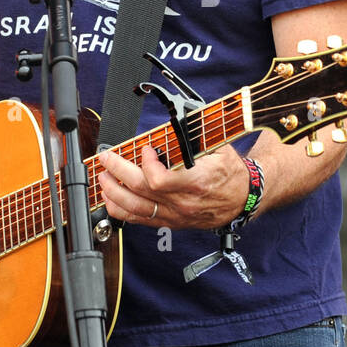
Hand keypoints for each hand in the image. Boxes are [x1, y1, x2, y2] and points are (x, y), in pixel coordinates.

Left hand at [96, 143, 250, 231]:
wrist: (244, 197)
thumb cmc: (230, 171)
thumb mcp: (217, 147)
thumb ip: (192, 137)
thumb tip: (171, 123)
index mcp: (196, 183)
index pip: (158, 180)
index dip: (145, 164)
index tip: (145, 149)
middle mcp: (183, 202)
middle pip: (141, 191)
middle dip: (117, 172)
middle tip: (107, 159)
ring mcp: (176, 215)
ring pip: (135, 209)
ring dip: (113, 192)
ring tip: (103, 178)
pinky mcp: (171, 223)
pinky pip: (140, 220)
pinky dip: (121, 210)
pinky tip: (110, 199)